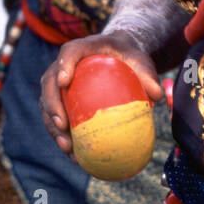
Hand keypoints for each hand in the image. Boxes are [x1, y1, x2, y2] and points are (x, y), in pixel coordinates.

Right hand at [39, 31, 162, 152]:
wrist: (119, 58)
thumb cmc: (129, 58)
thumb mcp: (141, 62)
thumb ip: (148, 75)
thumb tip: (157, 96)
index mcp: (83, 48)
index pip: (69, 52)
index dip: (63, 65)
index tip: (64, 82)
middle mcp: (64, 64)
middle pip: (49, 82)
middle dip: (51, 104)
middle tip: (63, 125)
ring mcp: (58, 83)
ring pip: (46, 103)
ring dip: (52, 126)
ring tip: (66, 147)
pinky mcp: (61, 99)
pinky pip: (55, 117)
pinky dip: (61, 135)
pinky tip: (74, 154)